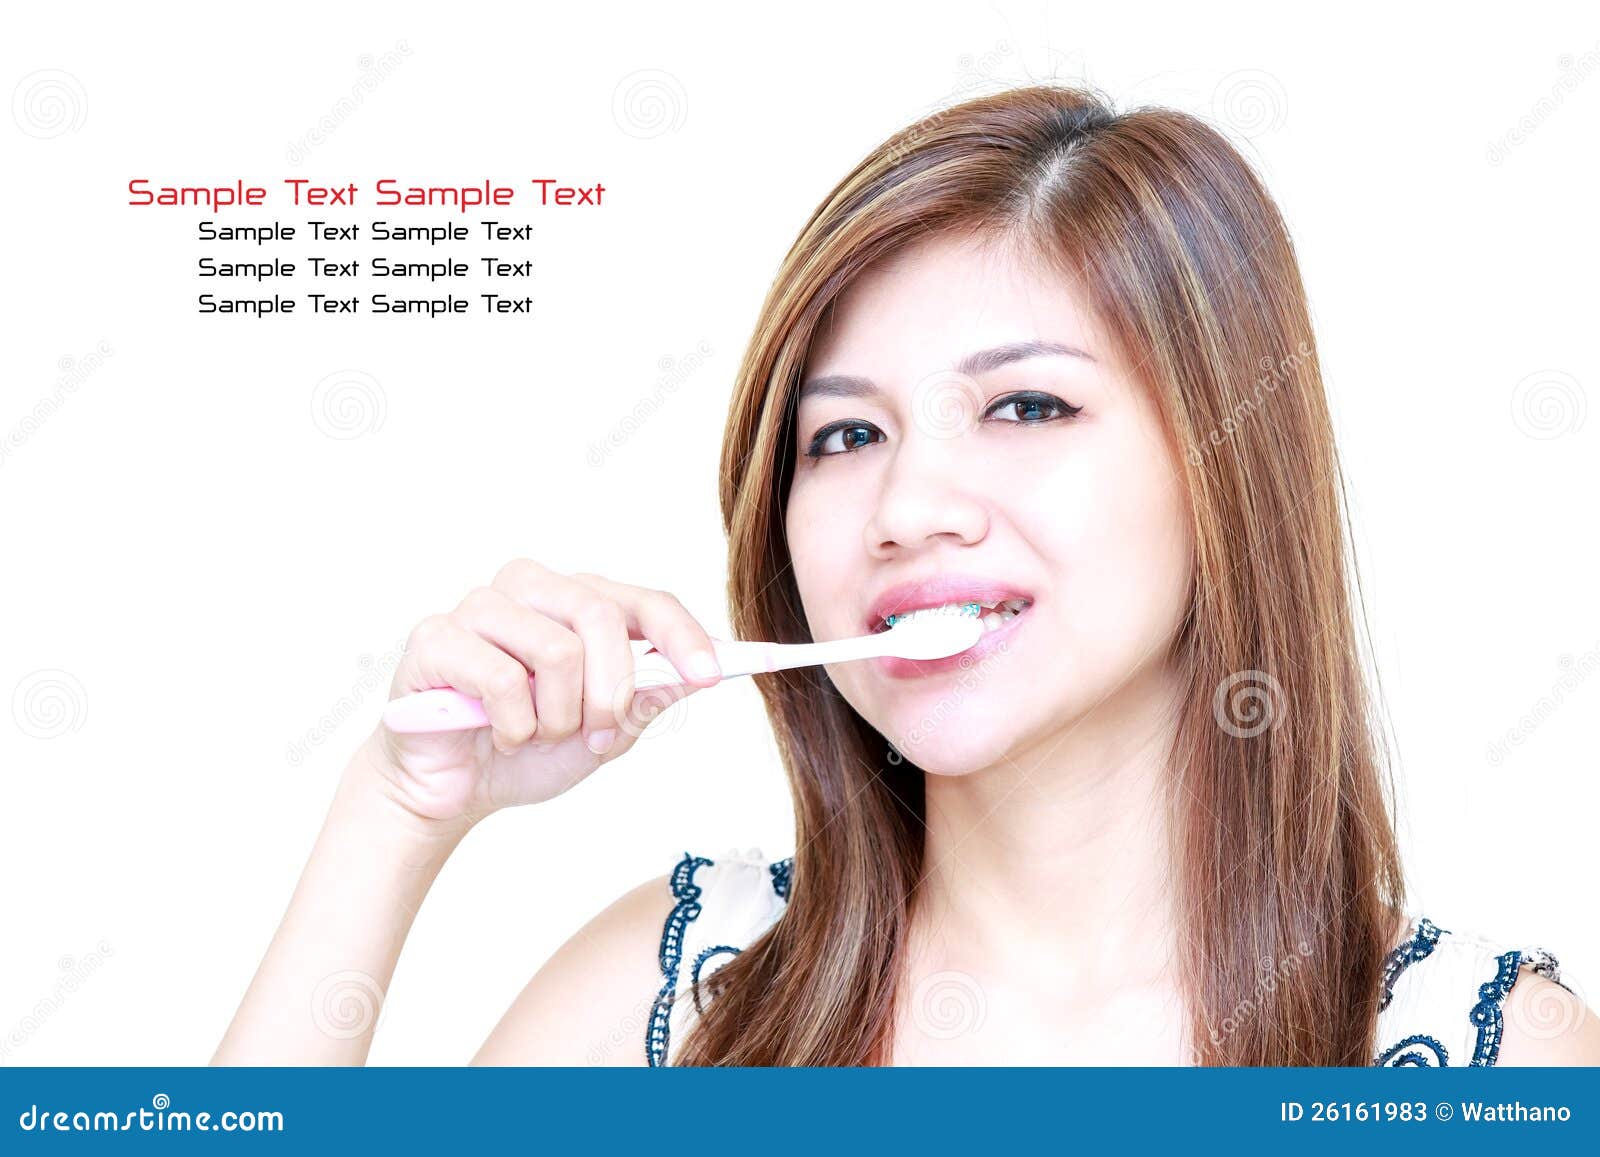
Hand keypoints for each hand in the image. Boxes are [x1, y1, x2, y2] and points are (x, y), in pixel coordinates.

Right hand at [363, 559, 722, 827]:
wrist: (453, 790)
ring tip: (536, 735)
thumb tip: (694, 673)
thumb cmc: (528, 749)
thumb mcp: (604, 733)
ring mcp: (480, 607)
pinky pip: (503, 680)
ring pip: (557, 650)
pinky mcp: (436, 637)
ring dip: (558, 717)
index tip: (712, 675)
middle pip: (602, 617)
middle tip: (596, 738)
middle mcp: (531, 588)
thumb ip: (645, 698)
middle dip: (611, 694)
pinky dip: (514, 726)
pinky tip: (497, 735)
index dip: (682, 636)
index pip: (644, 601)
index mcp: (577, 600)